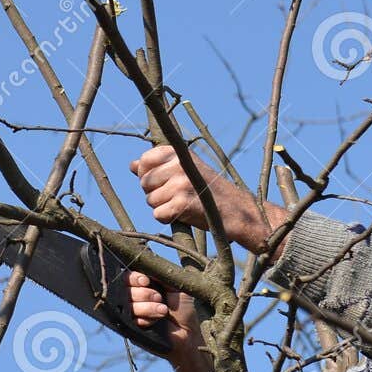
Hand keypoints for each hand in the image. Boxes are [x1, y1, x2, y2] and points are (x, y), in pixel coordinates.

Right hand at [127, 269, 213, 371]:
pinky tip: (156, 321)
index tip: (145, 281)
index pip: (127, 277)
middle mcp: (134, 298)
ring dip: (146, 306)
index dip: (133, 278)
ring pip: (127, 305)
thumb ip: (160, 275)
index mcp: (142, 286)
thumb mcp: (175, 287)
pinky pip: (130, 320)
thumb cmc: (184, 310)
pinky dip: (145, 318)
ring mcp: (131, 314)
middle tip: (158, 297)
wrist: (189, 335)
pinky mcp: (131, 328)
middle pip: (124, 290)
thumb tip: (146, 263)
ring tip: (163, 311)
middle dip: (142, 293)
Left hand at [128, 145, 284, 255]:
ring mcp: (181, 184)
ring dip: (163, 206)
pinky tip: (186, 213)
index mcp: (179, 152)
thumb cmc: (208, 190)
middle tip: (180, 194)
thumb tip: (132, 165)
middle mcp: (179, 165)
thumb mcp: (185, 170)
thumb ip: (158, 167)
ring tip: (186, 202)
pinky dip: (169, 218)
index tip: (168, 180)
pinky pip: (158, 214)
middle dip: (156, 193)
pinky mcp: (182, 204)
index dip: (150, 175)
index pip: (143, 161)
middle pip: (144, 183)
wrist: (239, 210)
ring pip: (150, 200)